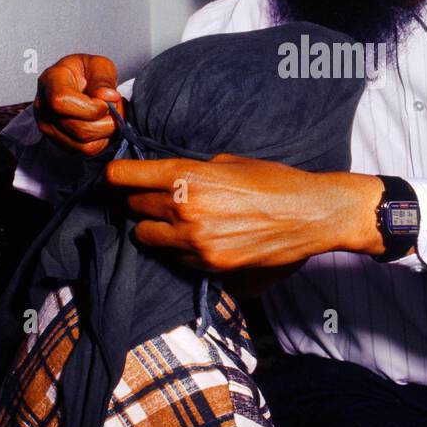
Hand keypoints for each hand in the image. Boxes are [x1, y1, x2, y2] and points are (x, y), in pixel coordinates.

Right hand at [34, 53, 122, 155]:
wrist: (77, 82)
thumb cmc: (87, 71)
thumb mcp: (98, 65)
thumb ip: (103, 78)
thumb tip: (108, 97)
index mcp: (51, 80)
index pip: (61, 102)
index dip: (90, 107)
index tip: (104, 102)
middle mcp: (43, 106)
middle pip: (77, 129)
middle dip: (106, 123)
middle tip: (116, 110)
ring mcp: (48, 126)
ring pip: (83, 144)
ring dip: (106, 133)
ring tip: (111, 117)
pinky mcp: (57, 141)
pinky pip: (84, 151)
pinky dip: (101, 141)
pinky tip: (102, 125)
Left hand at [105, 154, 385, 269]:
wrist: (310, 214)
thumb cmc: (275, 180)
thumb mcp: (229, 161)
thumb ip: (193, 170)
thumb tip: (168, 176)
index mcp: (187, 176)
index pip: (125, 177)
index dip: (117, 175)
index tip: (116, 176)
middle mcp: (183, 209)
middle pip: (133, 206)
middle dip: (140, 200)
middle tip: (154, 196)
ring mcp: (194, 241)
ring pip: (146, 236)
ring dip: (154, 226)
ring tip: (174, 220)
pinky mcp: (208, 264)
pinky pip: (174, 257)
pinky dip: (178, 248)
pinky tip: (198, 237)